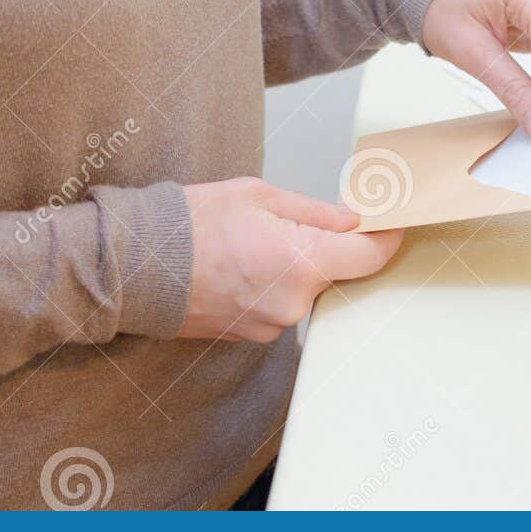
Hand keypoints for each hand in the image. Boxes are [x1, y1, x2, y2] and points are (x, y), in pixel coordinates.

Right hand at [177, 177, 402, 342]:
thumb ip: (313, 212)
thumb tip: (351, 220)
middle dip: (324, 247)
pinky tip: (240, 263)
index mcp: (300, 262)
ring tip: (251, 240)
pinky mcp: (252, 336)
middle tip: (291, 220)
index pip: (368, 257)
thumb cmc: (190, 223)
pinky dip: (271, 283)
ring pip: (304, 289)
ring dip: (293, 265)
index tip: (393, 224)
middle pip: (334, 273)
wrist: (137, 265)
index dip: (386, 238)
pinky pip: (279, 305)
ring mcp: (272, 325)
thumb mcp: (258, 195)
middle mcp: (293, 303)